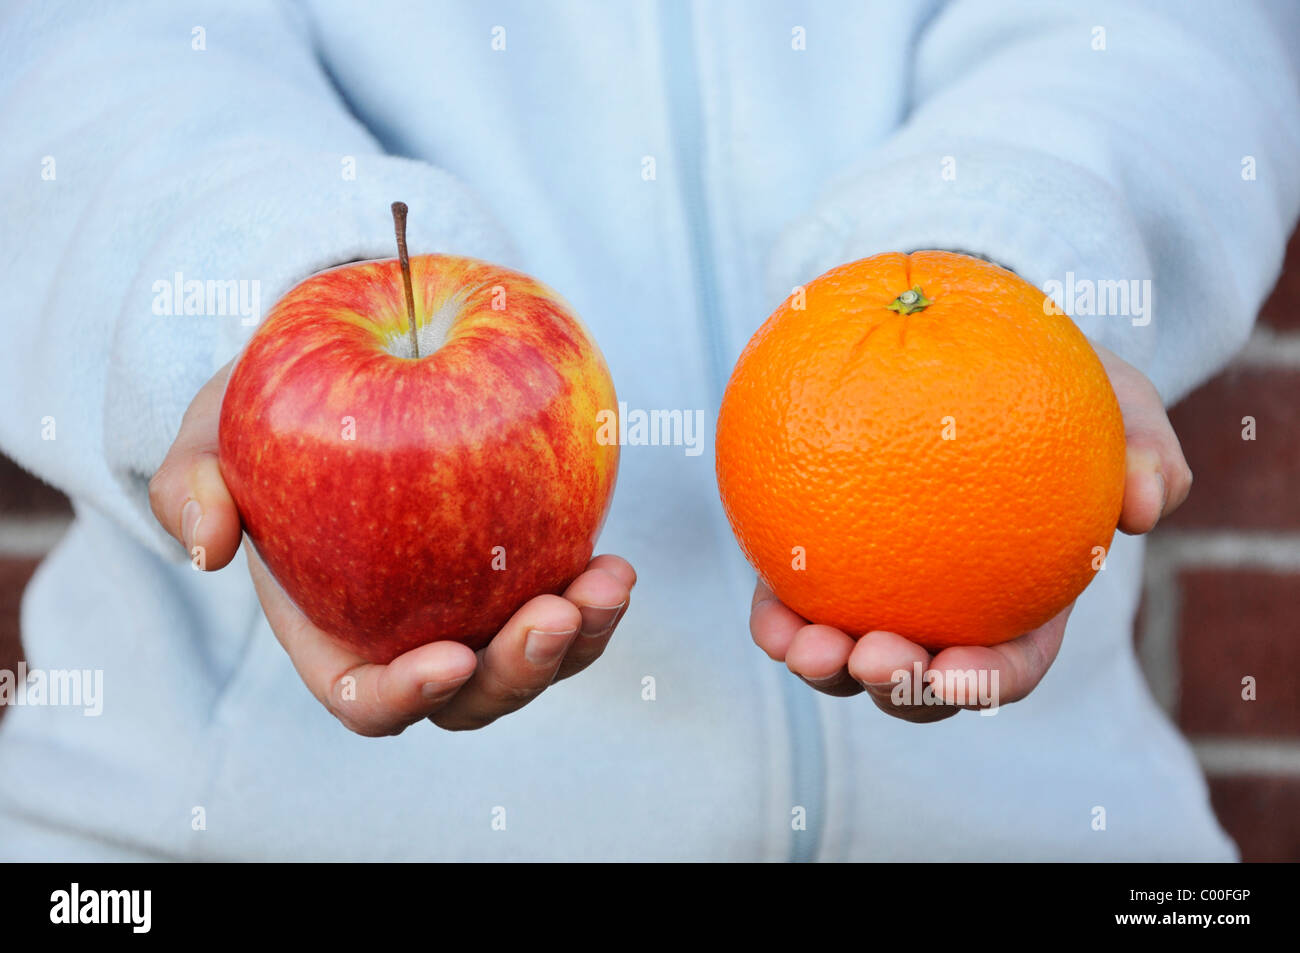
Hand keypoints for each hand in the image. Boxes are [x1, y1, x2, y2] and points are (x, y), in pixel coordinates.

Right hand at [149, 360, 634, 735]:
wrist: (337, 381)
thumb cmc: (262, 420)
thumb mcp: (209, 437)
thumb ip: (191, 486)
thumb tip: (207, 548)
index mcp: (332, 637)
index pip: (368, 702)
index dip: (408, 698)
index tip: (449, 658)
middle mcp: (409, 638)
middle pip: (471, 698)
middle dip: (518, 674)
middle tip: (552, 614)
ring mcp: (472, 609)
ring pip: (534, 663)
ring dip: (579, 641)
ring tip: (608, 584)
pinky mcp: (521, 569)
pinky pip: (566, 604)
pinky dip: (594, 597)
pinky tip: (612, 560)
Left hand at [750, 343, 1190, 721]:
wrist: (965, 348)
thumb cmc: (1051, 385)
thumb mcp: (1116, 402)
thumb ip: (1146, 448)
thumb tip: (1148, 507)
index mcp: (1019, 601)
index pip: (1008, 664)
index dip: (984, 684)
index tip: (958, 677)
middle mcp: (945, 613)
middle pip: (921, 685)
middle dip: (895, 692)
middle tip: (871, 660)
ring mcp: (879, 593)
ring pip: (848, 658)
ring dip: (823, 667)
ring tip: (801, 647)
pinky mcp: (821, 561)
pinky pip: (793, 603)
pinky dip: (778, 618)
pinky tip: (769, 611)